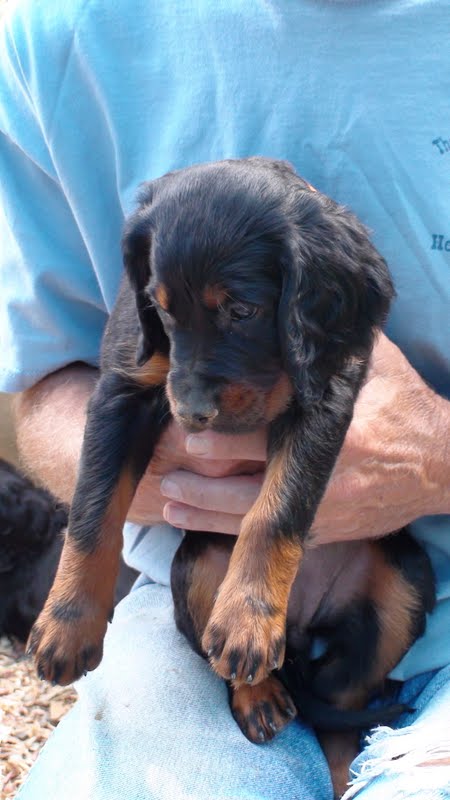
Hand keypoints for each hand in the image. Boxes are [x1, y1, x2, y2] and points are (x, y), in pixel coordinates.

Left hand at [154, 332, 448, 540]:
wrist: (440, 466)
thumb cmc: (405, 407)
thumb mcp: (377, 364)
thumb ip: (332, 344)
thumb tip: (298, 303)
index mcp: (330, 427)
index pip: (257, 429)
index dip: (217, 426)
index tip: (186, 418)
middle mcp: (320, 472)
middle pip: (239, 474)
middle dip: (198, 467)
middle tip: (165, 456)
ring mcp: (318, 507)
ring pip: (241, 512)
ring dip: (199, 503)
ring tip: (167, 492)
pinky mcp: (320, 529)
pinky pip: (260, 533)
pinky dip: (218, 528)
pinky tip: (187, 518)